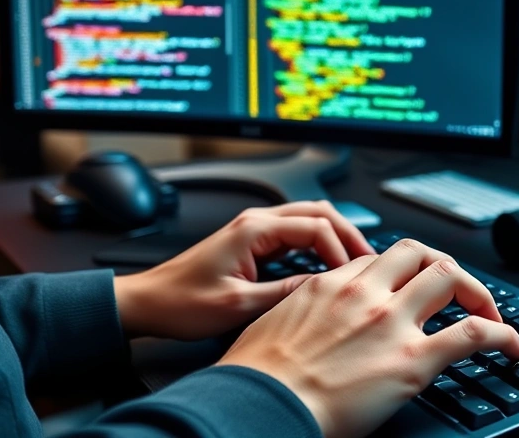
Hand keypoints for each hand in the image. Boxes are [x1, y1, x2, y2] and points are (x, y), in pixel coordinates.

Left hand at [114, 201, 374, 340]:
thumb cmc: (181, 303)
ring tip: (355, 261)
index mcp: (253, 229)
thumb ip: (284, 294)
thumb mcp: (238, 305)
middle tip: (369, 260)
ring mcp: (255, 229)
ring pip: (310, 218)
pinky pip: (297, 232)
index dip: (341, 250)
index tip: (353, 275)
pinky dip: (319, 243)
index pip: (316, 226)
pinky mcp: (253, 241)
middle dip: (349, 234)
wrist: (148, 303)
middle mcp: (256, 221)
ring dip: (336, 236)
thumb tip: (323, 288)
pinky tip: (328, 265)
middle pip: (319, 212)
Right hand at [218, 239, 518, 437]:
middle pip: (422, 255)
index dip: (407, 268)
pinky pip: (472, 333)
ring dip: (478, 294)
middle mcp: (366, 294)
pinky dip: (501, 334)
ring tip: (491, 314)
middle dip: (447, 269)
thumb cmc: (257, 378)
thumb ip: (305, 309)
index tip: (417, 283)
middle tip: (459, 292)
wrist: (255, 406)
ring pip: (451, 278)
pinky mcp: (412, 360)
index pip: (383, 258)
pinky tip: (511, 344)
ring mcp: (392, 323)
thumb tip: (316, 316)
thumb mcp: (274, 323)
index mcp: (332, 284)